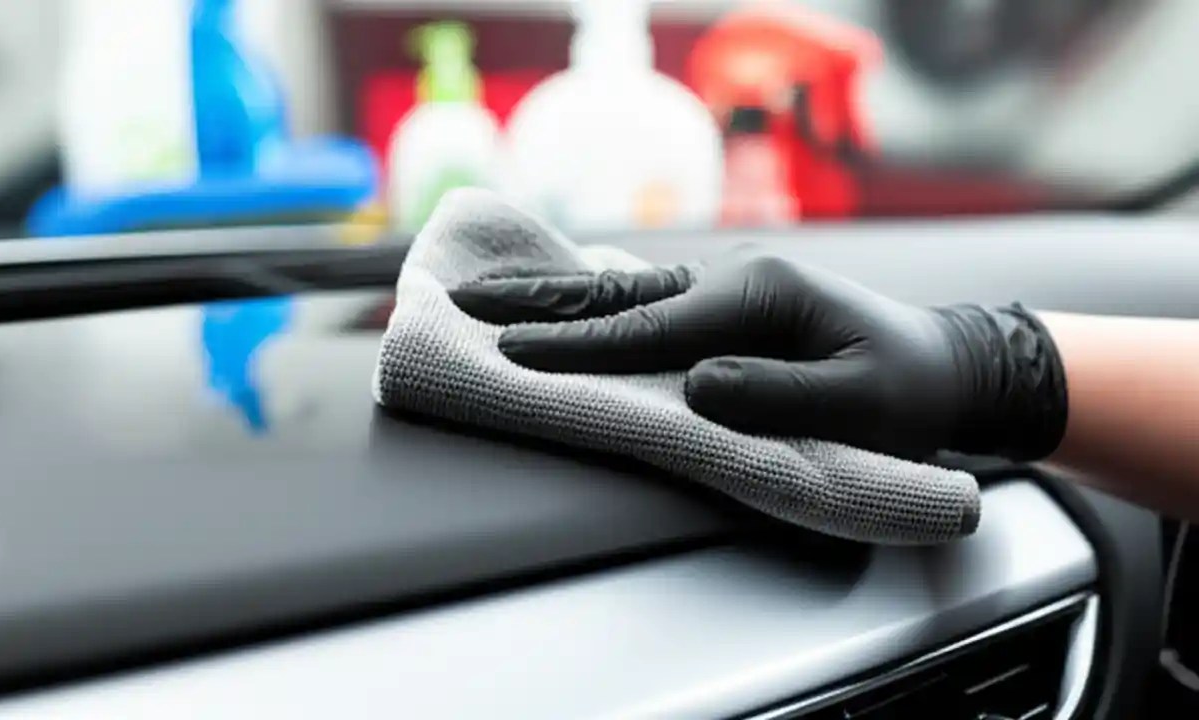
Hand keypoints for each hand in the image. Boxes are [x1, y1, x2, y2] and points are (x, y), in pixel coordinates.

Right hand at [451, 252, 1065, 459]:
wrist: (949, 365)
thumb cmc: (908, 392)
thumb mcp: (860, 404)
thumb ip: (778, 396)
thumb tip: (697, 386)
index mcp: (762, 295)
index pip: (652, 329)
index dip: (579, 348)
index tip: (512, 355)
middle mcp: (737, 278)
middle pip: (620, 294)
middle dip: (540, 304)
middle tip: (466, 301)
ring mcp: (730, 287)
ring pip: (626, 293)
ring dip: (557, 299)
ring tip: (491, 297)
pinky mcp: (729, 305)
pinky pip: (648, 303)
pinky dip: (595, 303)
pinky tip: (561, 302)